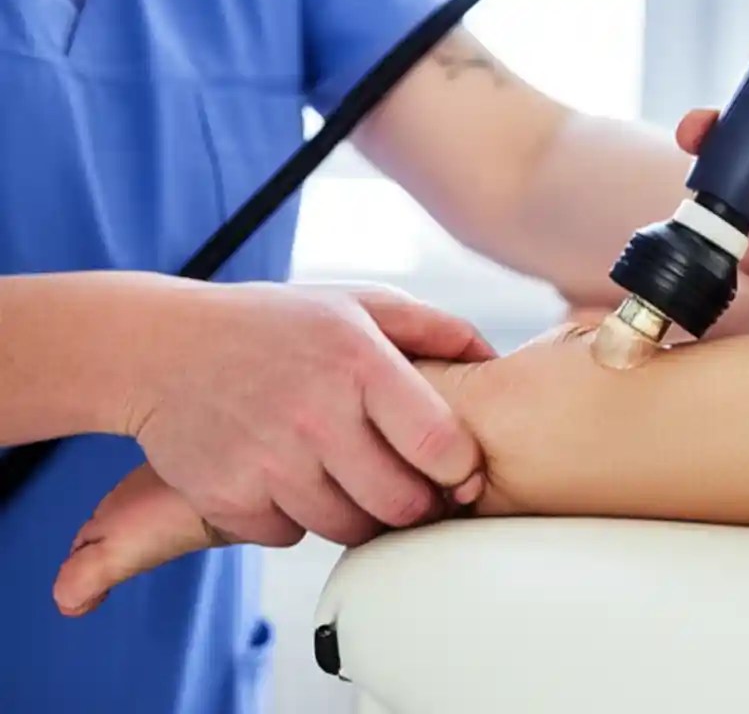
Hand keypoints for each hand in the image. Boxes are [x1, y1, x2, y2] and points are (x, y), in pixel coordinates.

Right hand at [120, 282, 491, 545]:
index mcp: (359, 362)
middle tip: (404, 485)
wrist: (159, 347)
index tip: (454, 472)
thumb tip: (496, 360)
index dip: (460, 471)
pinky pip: (291, 536)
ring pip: (349, 529)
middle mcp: (315, 413)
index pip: (442, 448)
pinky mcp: (227, 497)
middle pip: (403, 506)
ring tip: (339, 472)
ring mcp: (267, 459)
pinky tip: (283, 476)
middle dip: (414, 504)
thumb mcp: (355, 305)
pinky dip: (293, 517)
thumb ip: (433, 328)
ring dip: (355, 512)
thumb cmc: (274, 325)